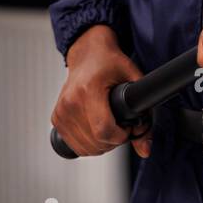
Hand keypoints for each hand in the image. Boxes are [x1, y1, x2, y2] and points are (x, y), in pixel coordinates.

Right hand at [50, 25, 148, 157]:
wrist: (88, 54)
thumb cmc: (111, 63)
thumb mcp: (134, 81)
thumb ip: (145, 116)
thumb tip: (145, 149)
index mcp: (88, 90)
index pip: (104, 130)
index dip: (121, 135)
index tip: (128, 126)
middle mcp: (70, 101)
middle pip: (95, 142)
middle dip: (114, 140)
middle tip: (121, 124)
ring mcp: (61, 111)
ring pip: (85, 148)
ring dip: (101, 144)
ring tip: (109, 125)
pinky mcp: (56, 118)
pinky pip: (74, 145)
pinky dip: (89, 143)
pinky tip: (96, 128)